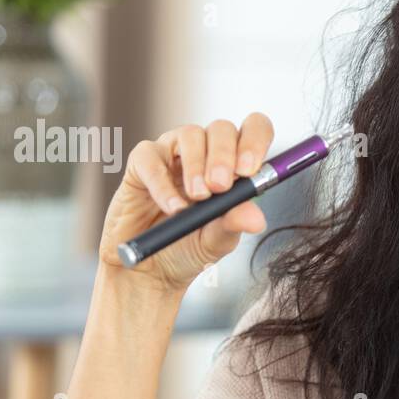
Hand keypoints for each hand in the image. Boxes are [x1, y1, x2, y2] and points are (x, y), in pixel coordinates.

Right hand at [99, 113, 273, 292]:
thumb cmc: (189, 247)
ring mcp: (173, 153)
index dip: (255, 142)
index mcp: (233, 163)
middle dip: (224, 156)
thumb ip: (235, 224)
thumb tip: (256, 217)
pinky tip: (173, 207)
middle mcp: (205, 151)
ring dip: (197, 165)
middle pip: (222, 129)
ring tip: (198, 198)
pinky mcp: (142, 162)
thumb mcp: (218, 240)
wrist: (151, 268)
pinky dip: (163, 184)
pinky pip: (152, 158)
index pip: (253, 130)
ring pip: (190, 134)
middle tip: (221, 186)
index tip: (249, 170)